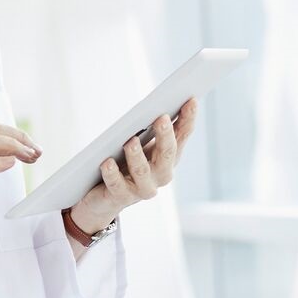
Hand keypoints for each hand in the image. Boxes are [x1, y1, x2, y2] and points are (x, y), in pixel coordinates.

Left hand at [67, 97, 196, 238]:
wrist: (106, 197)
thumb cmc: (128, 163)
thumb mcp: (144, 143)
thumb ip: (156, 128)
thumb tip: (164, 102)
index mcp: (169, 157)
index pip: (182, 136)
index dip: (188, 119)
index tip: (190, 100)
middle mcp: (161, 175)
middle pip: (167, 154)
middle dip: (165, 136)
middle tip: (161, 118)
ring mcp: (143, 188)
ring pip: (142, 171)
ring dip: (137, 156)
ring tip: (130, 141)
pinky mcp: (121, 197)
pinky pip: (117, 185)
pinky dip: (112, 173)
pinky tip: (106, 162)